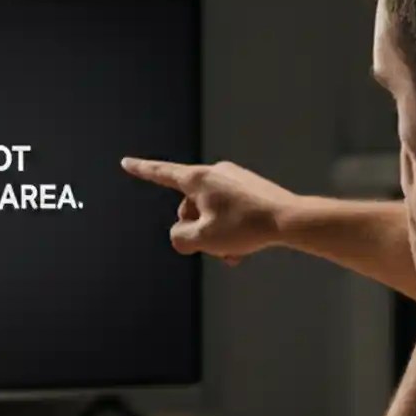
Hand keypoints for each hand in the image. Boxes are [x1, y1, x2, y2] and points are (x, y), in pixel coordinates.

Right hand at [121, 157, 297, 265]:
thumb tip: (183, 235)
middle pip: (189, 206)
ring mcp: (234, 180)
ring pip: (210, 213)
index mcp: (199, 179)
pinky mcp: (250, 189)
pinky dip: (229, 231)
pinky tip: (242, 250)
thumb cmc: (246, 226)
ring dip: (215, 235)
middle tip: (213, 247)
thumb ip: (180, 238)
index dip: (142, 170)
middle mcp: (215, 173)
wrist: (289, 220)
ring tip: (232, 253)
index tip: (126, 162)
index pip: (162, 173)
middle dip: (196, 230)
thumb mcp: (203, 239)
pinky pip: (228, 212)